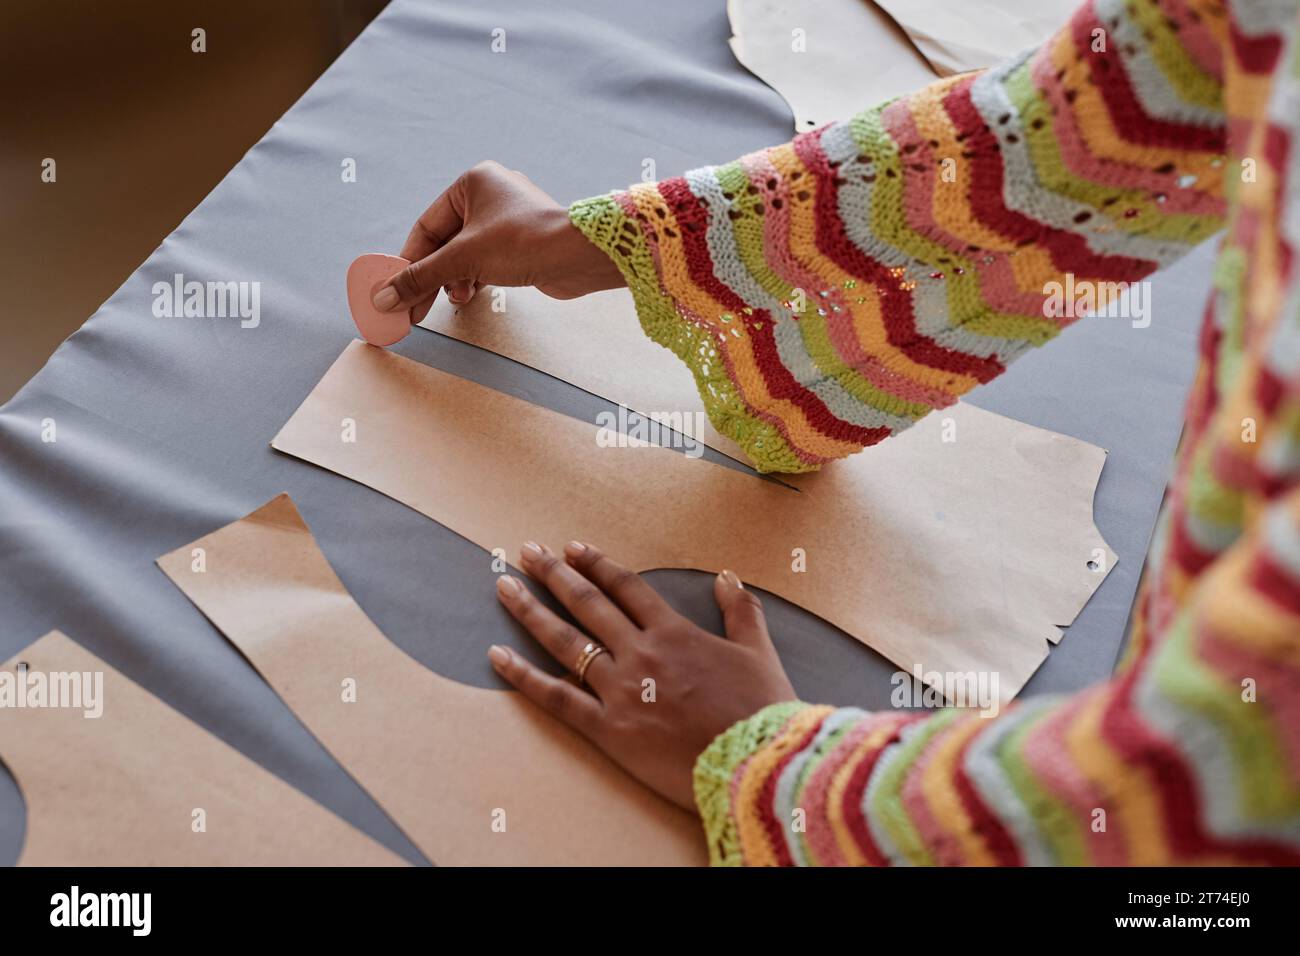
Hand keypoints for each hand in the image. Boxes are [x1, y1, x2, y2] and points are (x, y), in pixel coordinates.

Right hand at [373, 161, 625, 322]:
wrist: (579, 257)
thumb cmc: (526, 242)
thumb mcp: (463, 259)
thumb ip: (421, 277)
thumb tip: (385, 296)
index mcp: (473, 182)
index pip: (426, 225)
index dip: (409, 260)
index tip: (394, 287)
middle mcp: (490, 195)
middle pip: (445, 242)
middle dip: (432, 276)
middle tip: (413, 306)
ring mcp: (508, 220)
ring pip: (466, 254)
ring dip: (455, 279)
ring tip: (458, 296)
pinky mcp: (522, 243)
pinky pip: (486, 261)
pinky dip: (476, 278)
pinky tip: (472, 294)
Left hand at [487, 541, 797, 810]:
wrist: (756, 763)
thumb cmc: (761, 710)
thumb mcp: (759, 652)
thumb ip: (742, 611)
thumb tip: (728, 577)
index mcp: (674, 632)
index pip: (626, 587)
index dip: (596, 564)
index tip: (572, 548)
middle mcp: (640, 652)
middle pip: (588, 604)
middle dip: (553, 574)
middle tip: (527, 552)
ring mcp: (619, 689)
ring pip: (565, 641)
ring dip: (531, 611)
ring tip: (504, 587)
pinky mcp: (607, 729)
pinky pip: (557, 698)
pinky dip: (524, 677)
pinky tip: (497, 657)